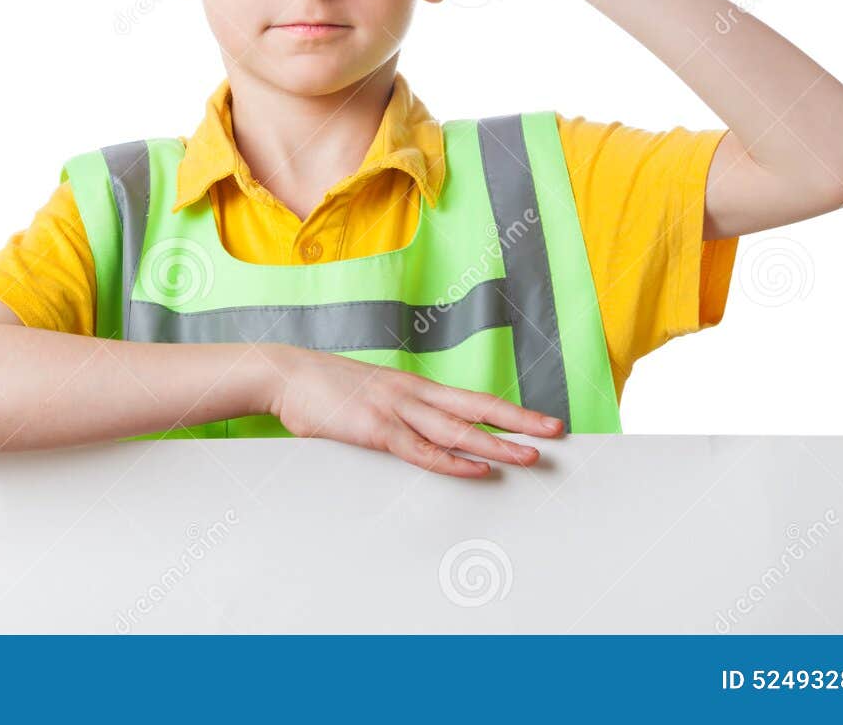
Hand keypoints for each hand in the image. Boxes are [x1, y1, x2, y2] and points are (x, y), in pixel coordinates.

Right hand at [264, 345, 563, 476]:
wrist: (285, 374)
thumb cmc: (324, 389)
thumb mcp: (370, 395)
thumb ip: (395, 412)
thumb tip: (413, 430)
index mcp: (414, 387)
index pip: (472, 399)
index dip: (508, 411)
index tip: (539, 419)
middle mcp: (414, 394)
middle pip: (478, 408)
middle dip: (520, 420)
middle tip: (557, 429)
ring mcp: (397, 410)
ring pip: (459, 431)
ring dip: (497, 444)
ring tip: (531, 455)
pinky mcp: (377, 429)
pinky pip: (422, 450)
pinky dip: (452, 461)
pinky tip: (478, 468)